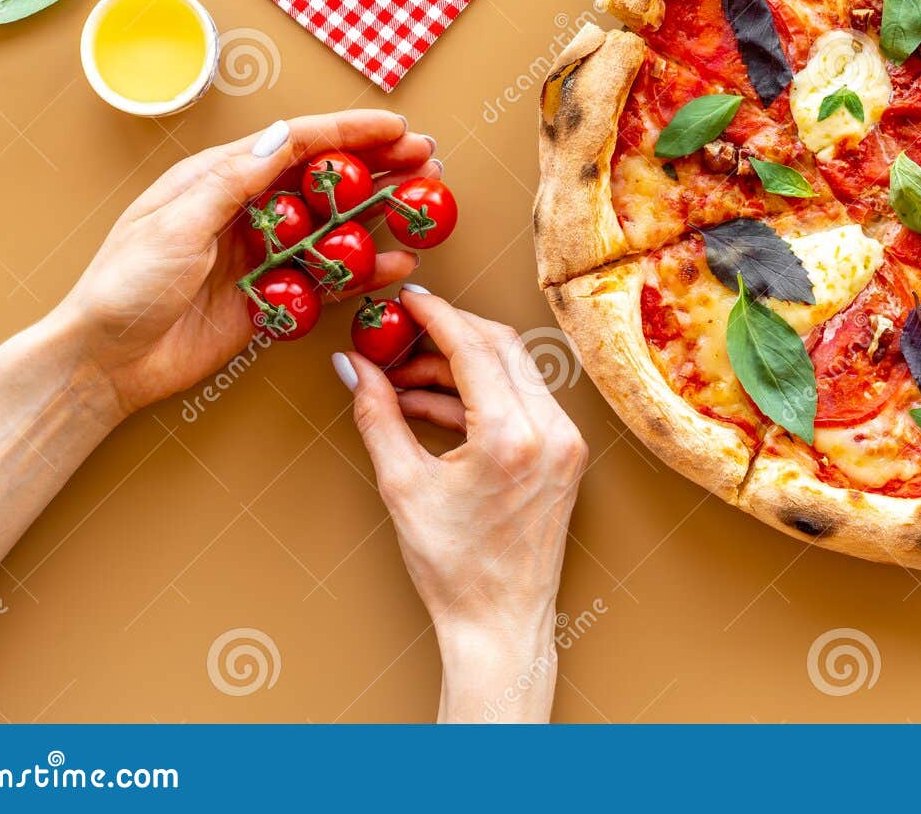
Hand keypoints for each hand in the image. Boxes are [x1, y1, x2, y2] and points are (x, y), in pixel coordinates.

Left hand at [59, 111, 434, 415]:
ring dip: (381, 213)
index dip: (350, 131)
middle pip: (326, 179)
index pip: (295, 144)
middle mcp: (247, 211)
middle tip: (428, 159)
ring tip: (426, 202)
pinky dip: (365, 272)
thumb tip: (281, 137)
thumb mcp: (175, 224)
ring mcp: (263, 255)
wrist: (103, 361)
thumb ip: (231, 182)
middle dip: (379, 165)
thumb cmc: (124, 285)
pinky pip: (329, 279)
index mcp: (218, 179)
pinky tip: (399, 264)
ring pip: (336, 226)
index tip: (396, 126)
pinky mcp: (273, 298)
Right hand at [333, 288, 587, 722]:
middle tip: (399, 334)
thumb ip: (378, 415)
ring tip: (404, 380)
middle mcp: (551, 431)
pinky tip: (434, 405)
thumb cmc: (455, 568)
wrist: (500, 622)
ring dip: (461, 364)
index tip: (405, 298)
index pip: (474, 346)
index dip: (435, 314)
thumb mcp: (403, 485)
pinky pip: (523, 399)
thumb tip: (354, 367)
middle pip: (501, 346)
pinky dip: (480, 393)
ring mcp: (566, 441)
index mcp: (513, 436)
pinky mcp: (566, 453)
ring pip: (515, 369)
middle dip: (447, 332)